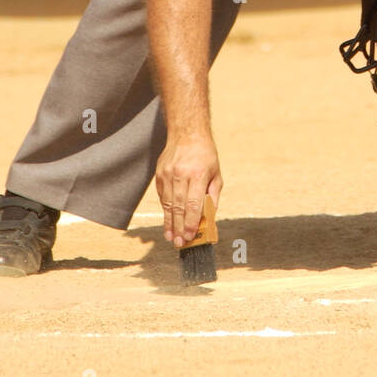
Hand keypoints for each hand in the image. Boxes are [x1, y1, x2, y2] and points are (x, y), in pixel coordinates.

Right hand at [155, 133, 222, 249]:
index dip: (192, 222)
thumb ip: (213, 194)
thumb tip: (209, 215)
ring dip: (170, 223)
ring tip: (172, 238)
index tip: (191, 236)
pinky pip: (163, 197)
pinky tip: (168, 222)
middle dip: (180, 227)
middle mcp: (181, 175)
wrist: (186, 133)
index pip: (193, 203)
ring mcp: (168, 175)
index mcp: (198, 174)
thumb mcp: (216, 172)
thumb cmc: (205, 155)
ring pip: (168, 204)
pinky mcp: (160, 175)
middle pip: (179, 207)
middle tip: (180, 243)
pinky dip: (166, 211)